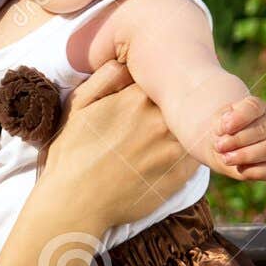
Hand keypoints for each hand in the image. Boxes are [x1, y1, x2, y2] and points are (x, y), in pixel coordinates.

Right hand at [45, 61, 199, 227]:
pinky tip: (165, 158)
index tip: (152, 93)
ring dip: (183, 128)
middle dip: (173, 105)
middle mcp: (160, 119)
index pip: (162, 78)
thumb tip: (128, 62)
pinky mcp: (180, 175)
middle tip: (153, 121)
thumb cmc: (72, 154)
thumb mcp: (79, 106)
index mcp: (136, 97)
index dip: (158, 84)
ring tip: (160, 140)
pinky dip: (186, 153)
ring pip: (190, 127)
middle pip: (180, 102)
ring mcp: (173, 148)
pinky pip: (194, 155)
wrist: (75, 203)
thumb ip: (106, 76)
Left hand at [211, 95, 265, 181]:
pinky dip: (253, 171)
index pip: (253, 108)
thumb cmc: (222, 132)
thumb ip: (221, 124)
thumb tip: (226, 129)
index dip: (238, 118)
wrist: (221, 148)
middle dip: (236, 140)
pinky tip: (239, 168)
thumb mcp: (217, 123)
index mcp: (258, 108)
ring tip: (226, 158)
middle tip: (219, 146)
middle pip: (260, 130)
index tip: (224, 128)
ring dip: (244, 155)